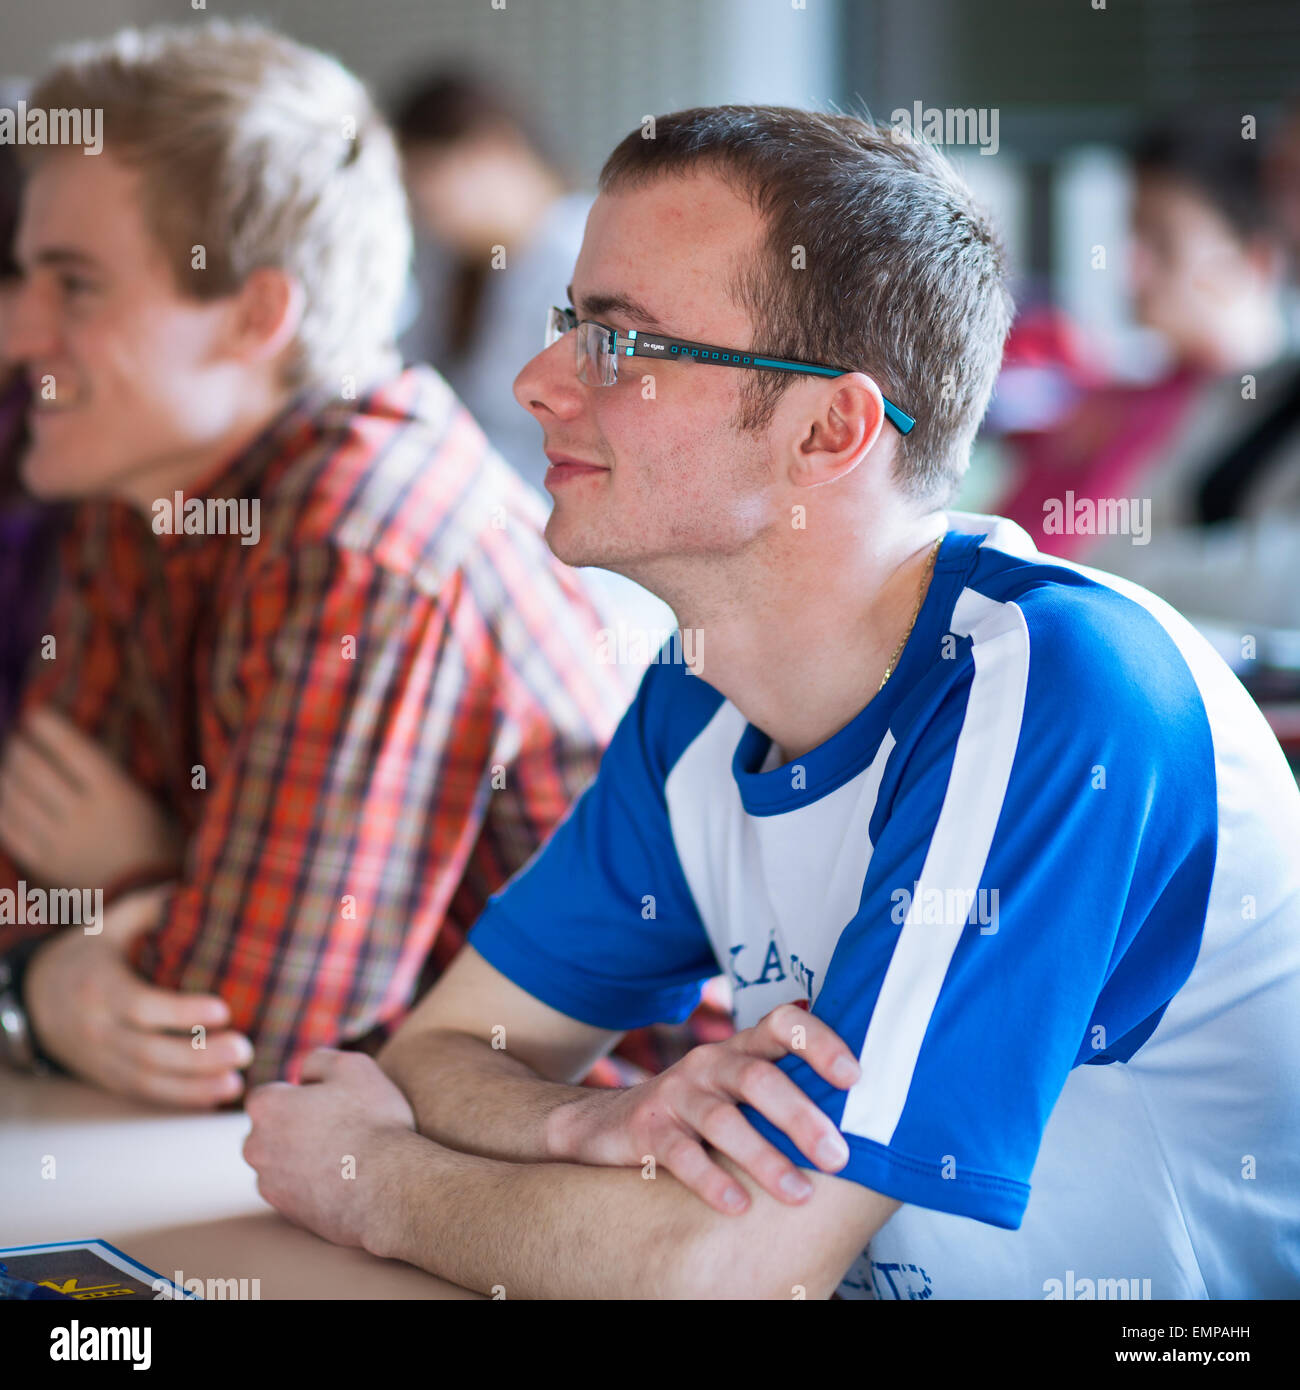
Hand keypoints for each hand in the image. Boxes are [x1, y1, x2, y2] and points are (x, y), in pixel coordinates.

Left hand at [0, 706, 183, 887]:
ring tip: (10, 768)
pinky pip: (9, 831)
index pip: (72, 750)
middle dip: (21, 750)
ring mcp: (60, 843)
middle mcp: (84, 816)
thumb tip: (69, 749)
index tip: (36, 715)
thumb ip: (110, 778)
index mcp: (117, 795)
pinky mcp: (44, 866)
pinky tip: (6, 801)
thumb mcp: (146, 802)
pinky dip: (2, 810)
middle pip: (36, 771)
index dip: (49, 728)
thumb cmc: (157, 843)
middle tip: (20, 741)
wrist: (148, 900)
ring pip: (16, 799)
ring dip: (8, 776)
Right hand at [24, 886, 252, 1106]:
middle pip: (148, 1051)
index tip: (224, 1008)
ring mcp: (101, 1059)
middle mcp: (98, 1029)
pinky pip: (144, 1094)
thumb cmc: (87, 954)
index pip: (141, 1006)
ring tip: (237, 1082)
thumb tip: (201, 888)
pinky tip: (215, 1096)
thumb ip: (152, 908)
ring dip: (194, 1087)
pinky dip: (180, 1100)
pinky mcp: (109, 1078)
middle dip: (199, 1056)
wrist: (34, 998)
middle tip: (245, 1049)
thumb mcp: (110, 923)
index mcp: (99, 987)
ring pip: (148, 1080)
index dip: (182, 1011)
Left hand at [243, 1049, 416, 1252]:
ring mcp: (269, 1183)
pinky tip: (341, 1179)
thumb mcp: (352, 1066)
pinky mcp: (285, 1213)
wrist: (387, 1186)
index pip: (269, 1094)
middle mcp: (255, 1146)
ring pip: (280, 1161)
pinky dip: (310, 1183)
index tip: (331, 1102)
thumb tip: (302, 1074)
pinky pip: (292, 1190)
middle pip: (269, 1129)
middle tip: (338, 1127)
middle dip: (295, 1126)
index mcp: (266, 1106)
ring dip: (302, 1156)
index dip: (300, 1094)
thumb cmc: (372, 1120)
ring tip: (344, 1155)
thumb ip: (318, 1060)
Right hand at [548, 1002, 857, 1214]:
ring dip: (765, 1157)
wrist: (604, 1124)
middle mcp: (709, 1063)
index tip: (855, 1076)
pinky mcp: (647, 1130)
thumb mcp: (736, 1090)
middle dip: (801, 1117)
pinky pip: (681, 1155)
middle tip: (839, 1156)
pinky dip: (712, 1181)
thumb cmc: (696, 1112)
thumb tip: (866, 1110)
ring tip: (799, 1193)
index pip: (781, 1024)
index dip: (819, 1042)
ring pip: (724, 1119)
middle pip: (759, 1077)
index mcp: (740, 1049)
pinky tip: (738, 1206)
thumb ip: (785, 1090)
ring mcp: (676, 1094)